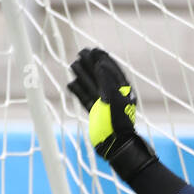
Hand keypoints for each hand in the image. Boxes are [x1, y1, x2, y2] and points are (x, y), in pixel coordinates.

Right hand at [67, 47, 156, 182]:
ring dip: (82, 75)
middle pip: (100, 76)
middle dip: (91, 64)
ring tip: (73, 64)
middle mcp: (113, 96)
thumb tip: (100, 64)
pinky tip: (71, 83)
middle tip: (81, 52)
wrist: (115, 144)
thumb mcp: (114, 98)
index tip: (95, 49)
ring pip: (91, 86)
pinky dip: (78, 90)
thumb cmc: (117, 121)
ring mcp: (103, 105)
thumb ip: (107, 80)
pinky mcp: (95, 113)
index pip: (112, 71)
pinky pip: (85, 98)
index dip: (103, 60)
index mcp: (122, 91)